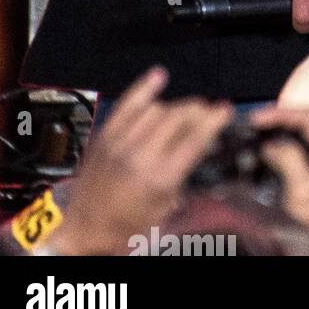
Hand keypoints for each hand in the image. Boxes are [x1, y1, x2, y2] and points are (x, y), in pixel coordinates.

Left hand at [51, 66, 233, 255]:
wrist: (82, 232)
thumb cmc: (126, 227)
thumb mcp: (164, 208)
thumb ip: (183, 174)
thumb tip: (201, 145)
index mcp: (158, 178)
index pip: (194, 138)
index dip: (214, 120)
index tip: (226, 110)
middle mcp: (139, 156)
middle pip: (178, 116)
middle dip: (198, 110)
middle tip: (207, 112)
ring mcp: (119, 143)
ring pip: (157, 108)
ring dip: (175, 107)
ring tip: (184, 112)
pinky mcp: (104, 137)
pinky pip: (127, 104)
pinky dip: (145, 88)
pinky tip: (159, 76)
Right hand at [249, 104, 308, 255]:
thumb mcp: (303, 193)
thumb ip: (290, 161)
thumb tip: (272, 143)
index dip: (282, 114)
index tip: (258, 119)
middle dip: (282, 116)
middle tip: (258, 121)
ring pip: (307, 132)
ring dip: (283, 127)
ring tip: (261, 130)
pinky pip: (303, 147)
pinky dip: (285, 142)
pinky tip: (270, 150)